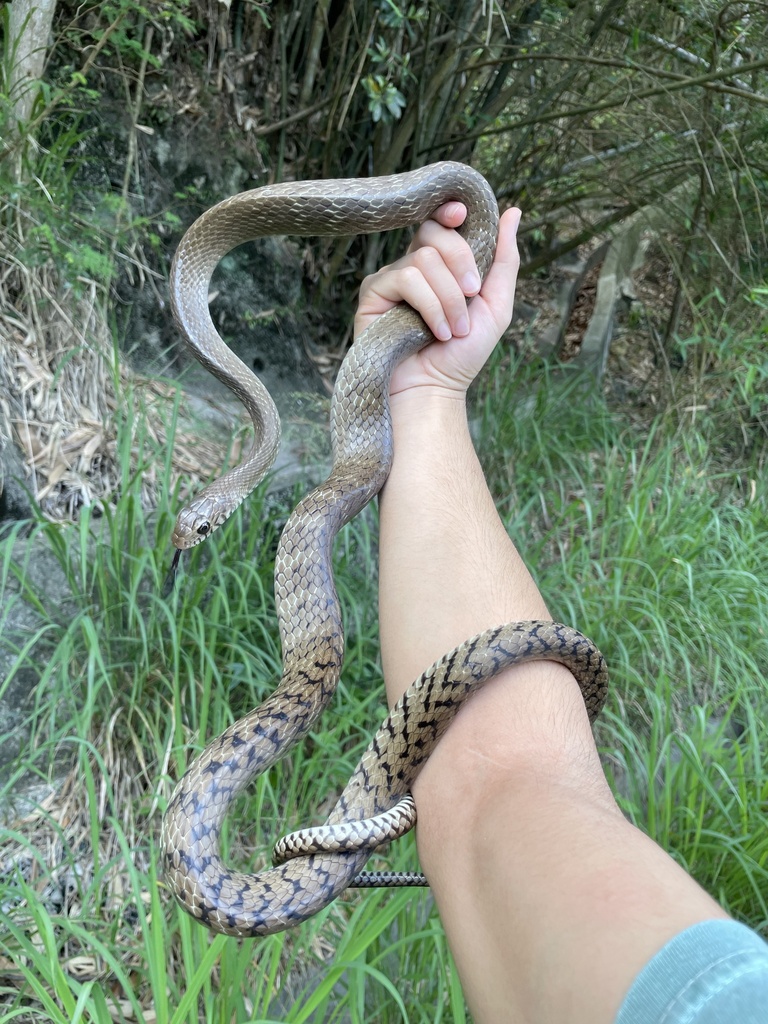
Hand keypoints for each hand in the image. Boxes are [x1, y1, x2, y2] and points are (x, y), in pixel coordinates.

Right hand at [354, 203, 520, 396]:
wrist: (435, 388)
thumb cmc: (462, 355)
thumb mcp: (496, 305)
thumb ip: (504, 260)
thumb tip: (513, 212)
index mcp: (441, 265)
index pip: (441, 222)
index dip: (449, 211)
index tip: (462, 215)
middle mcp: (414, 267)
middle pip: (433, 232)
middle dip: (461, 262)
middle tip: (472, 296)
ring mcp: (392, 278)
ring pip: (424, 259)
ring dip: (448, 297)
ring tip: (452, 329)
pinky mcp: (374, 293)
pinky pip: (406, 278)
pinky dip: (429, 305)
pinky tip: (434, 331)